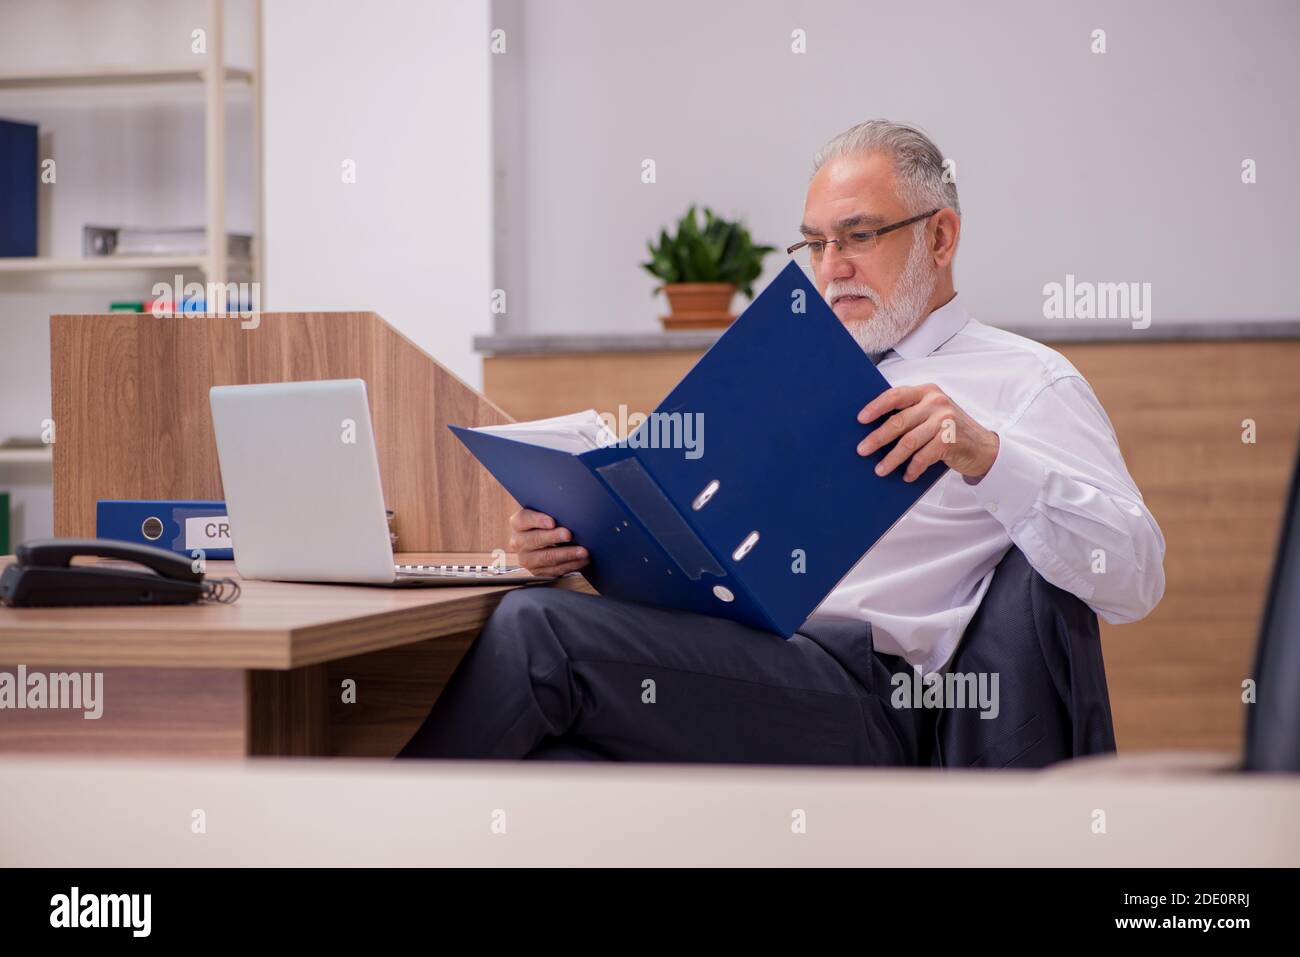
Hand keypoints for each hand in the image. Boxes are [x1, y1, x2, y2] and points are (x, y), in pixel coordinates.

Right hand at [508, 508, 589, 575]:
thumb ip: (553, 511)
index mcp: (518, 524)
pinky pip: (555, 570)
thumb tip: (570, 512)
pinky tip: (582, 560)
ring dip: (566, 554)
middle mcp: (518, 542)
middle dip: (554, 537)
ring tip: (582, 551)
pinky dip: (571, 565)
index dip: (538, 520)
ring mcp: (526, 559)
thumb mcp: (546, 513)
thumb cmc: (549, 523)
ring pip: (546, 557)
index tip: (552, 522)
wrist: (546, 541)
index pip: (524, 520)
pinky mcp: (537, 572)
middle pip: (534, 539)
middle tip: (568, 535)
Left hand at [856, 384, 999, 481]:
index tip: (860, 419)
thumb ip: (911, 413)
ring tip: (880, 470)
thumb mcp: (932, 413)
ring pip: (908, 441)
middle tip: (862, 450)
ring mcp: (945, 421)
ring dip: (891, 458)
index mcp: (927, 392)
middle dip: (877, 438)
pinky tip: (906, 476)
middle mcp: (936, 403)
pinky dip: (912, 468)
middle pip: (898, 421)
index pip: (896, 395)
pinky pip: (924, 457)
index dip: (876, 406)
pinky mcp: (951, 440)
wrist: (984, 447)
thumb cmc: (950, 431)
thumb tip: (873, 428)